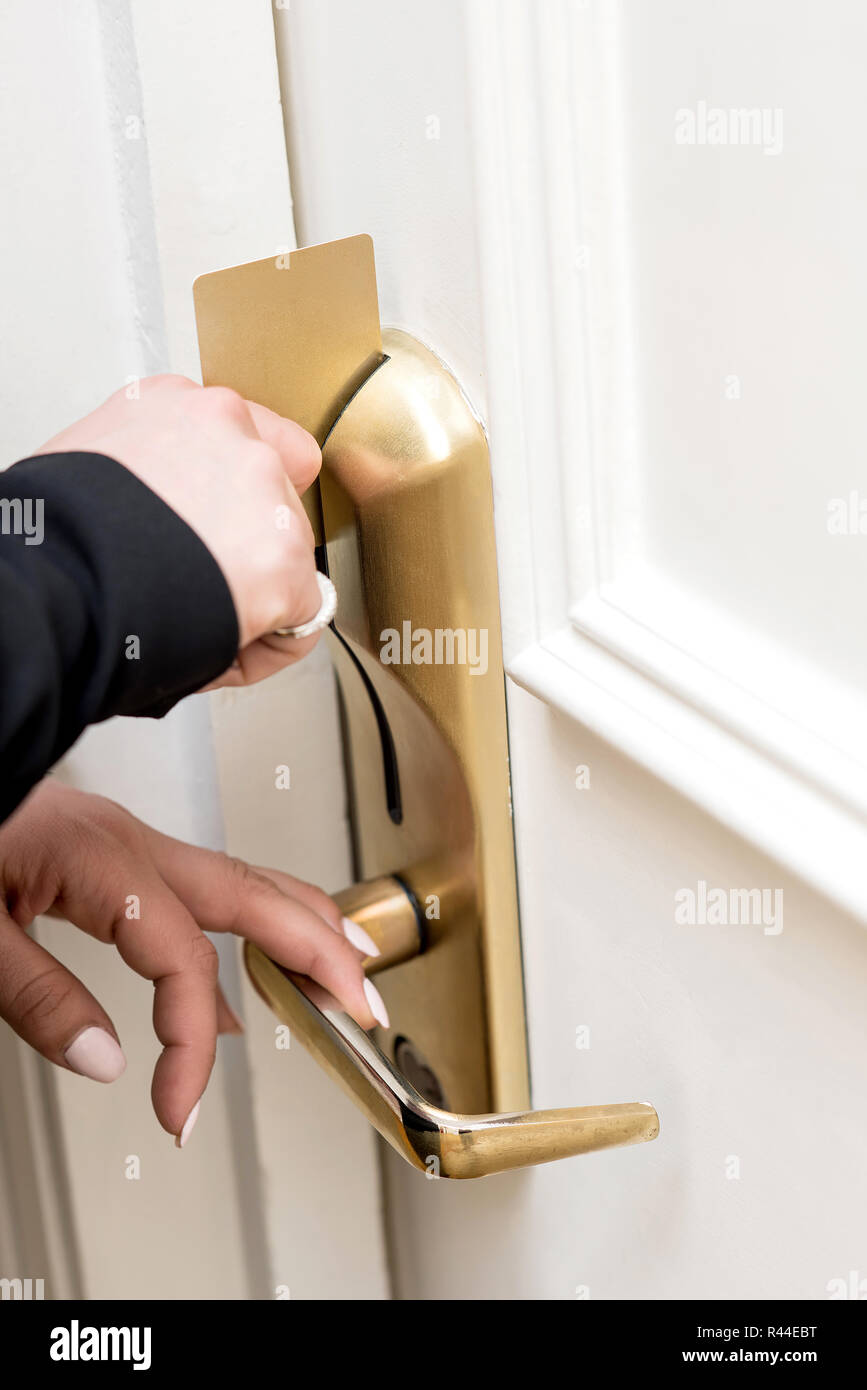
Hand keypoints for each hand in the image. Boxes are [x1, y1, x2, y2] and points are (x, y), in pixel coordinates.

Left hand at [0, 782, 386, 1145]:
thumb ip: (42, 999)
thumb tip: (110, 1058)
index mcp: (106, 861)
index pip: (186, 962)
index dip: (194, 1045)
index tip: (180, 1107)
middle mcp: (134, 844)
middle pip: (256, 896)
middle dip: (319, 952)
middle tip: (361, 1006)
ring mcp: (133, 842)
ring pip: (245, 881)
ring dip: (303, 927)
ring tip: (345, 972)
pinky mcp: (121, 853)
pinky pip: (208, 889)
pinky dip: (255, 925)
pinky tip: (257, 969)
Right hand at [35, 374, 325, 685]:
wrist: (58, 586)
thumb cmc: (57, 539)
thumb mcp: (95, 464)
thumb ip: (155, 468)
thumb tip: (171, 507)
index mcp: (177, 405)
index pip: (245, 435)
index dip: (233, 492)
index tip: (209, 521)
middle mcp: (229, 429)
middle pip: (279, 491)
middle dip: (249, 539)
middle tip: (198, 576)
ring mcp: (265, 491)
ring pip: (293, 551)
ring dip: (259, 587)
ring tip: (197, 609)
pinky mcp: (286, 558)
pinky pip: (306, 613)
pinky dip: (271, 640)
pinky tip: (222, 641)